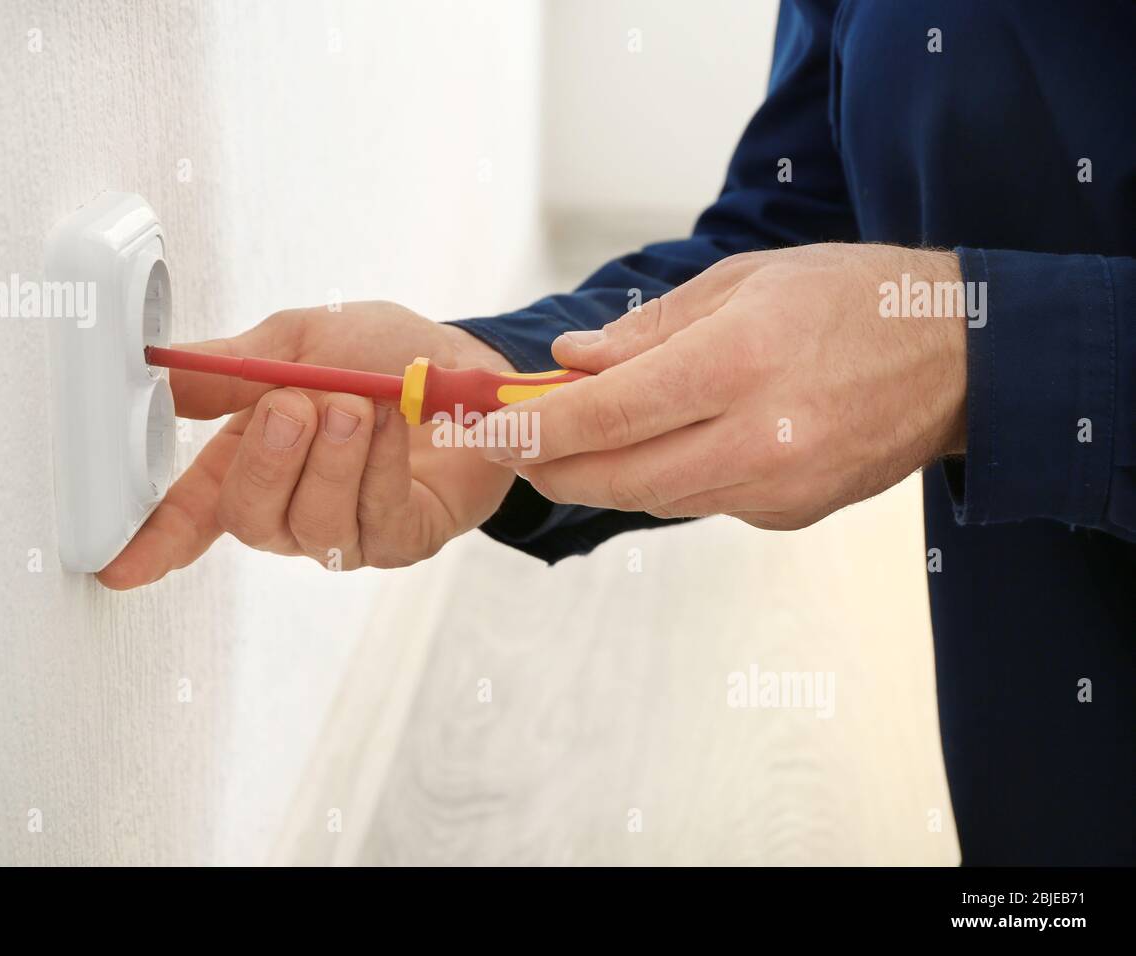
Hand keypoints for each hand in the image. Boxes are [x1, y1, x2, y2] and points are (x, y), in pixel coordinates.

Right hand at [98, 301, 516, 587]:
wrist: (469, 361)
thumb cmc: (383, 352)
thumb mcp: (297, 342)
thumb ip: (230, 367)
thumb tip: (157, 375)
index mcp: (252, 459)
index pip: (193, 510)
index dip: (156, 539)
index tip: (116, 566)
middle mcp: (293, 506)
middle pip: (250, 519)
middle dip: (268, 461)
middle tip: (295, 404)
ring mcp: (348, 530)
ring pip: (313, 524)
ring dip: (333, 457)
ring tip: (357, 402)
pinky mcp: (402, 540)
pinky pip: (377, 521)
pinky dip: (379, 467)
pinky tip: (390, 424)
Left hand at [474, 244, 966, 529]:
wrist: (961, 359)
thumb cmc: (851, 297)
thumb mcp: (746, 281)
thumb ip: (648, 329)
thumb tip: (568, 360)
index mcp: (737, 363)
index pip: (603, 416)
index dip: (531, 430)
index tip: (483, 429)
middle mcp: (756, 438)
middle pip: (614, 477)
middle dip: (547, 467)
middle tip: (508, 447)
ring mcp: (777, 487)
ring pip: (652, 498)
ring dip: (602, 474)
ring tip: (574, 439)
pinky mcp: (791, 515)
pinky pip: (702, 503)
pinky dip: (668, 478)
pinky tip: (670, 443)